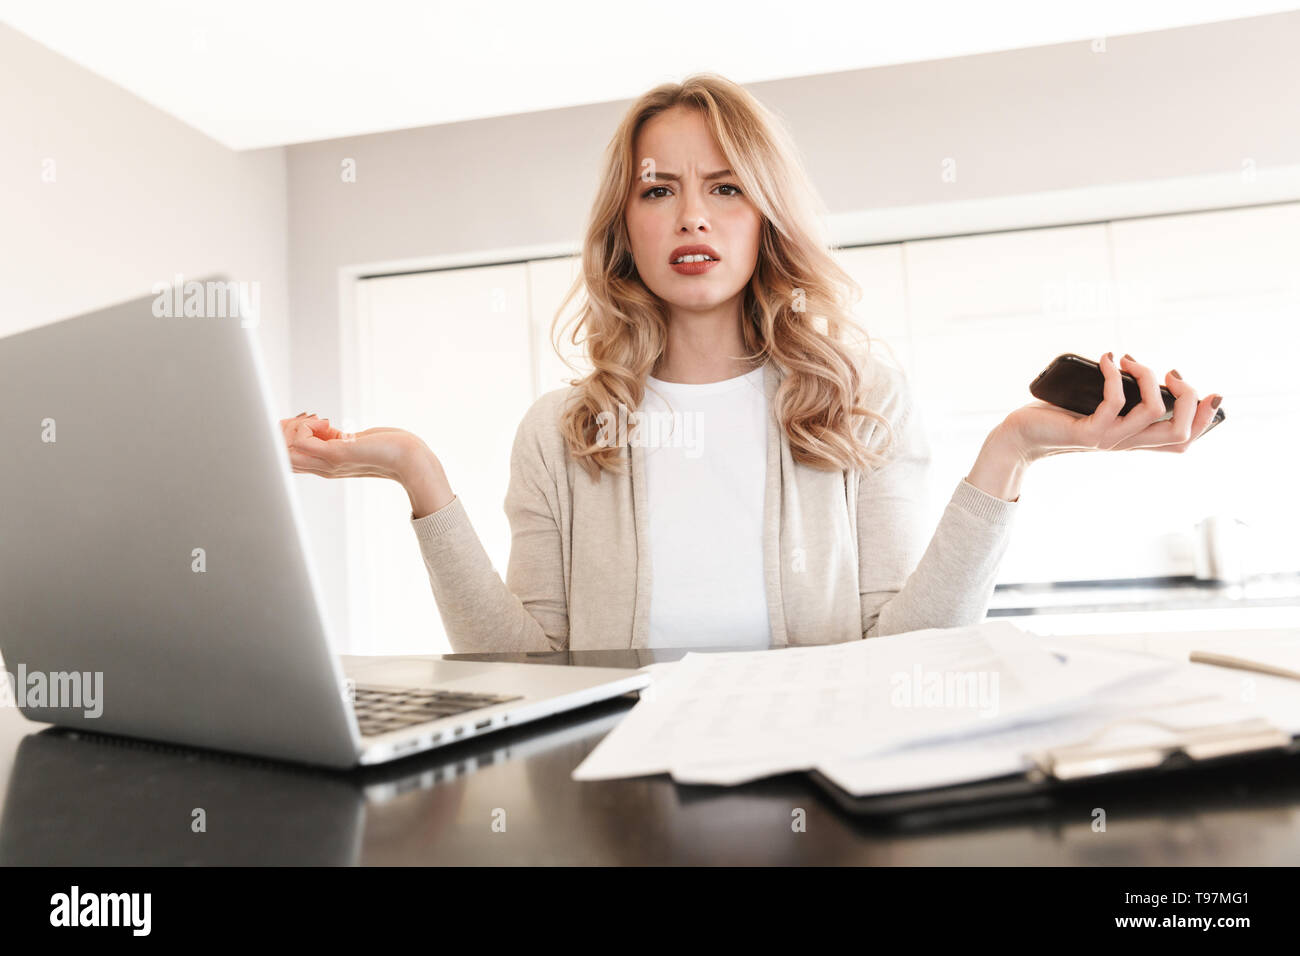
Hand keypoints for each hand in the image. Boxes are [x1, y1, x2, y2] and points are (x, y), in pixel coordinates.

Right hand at [278, 412, 422, 480]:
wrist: (410, 460)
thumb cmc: (387, 449)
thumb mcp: (352, 443)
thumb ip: (334, 439)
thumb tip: (322, 428)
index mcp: (325, 466)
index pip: (286, 458)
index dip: (286, 437)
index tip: (305, 422)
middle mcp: (322, 468)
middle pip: (279, 455)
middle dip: (284, 430)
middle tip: (309, 418)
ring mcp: (327, 464)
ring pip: (283, 450)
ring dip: (292, 428)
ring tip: (315, 420)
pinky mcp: (335, 455)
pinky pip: (300, 442)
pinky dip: (305, 427)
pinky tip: (325, 423)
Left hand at [1001, 352, 1222, 461]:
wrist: (1023, 435)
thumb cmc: (1060, 415)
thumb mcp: (1098, 406)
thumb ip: (1122, 398)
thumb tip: (1141, 368)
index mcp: (1135, 439)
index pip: (1183, 441)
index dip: (1205, 419)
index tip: (1212, 392)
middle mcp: (1127, 444)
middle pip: (1180, 431)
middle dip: (1188, 396)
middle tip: (1169, 373)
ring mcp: (1109, 440)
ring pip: (1153, 411)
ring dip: (1148, 376)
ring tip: (1130, 360)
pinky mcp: (1088, 433)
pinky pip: (1116, 402)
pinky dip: (1116, 375)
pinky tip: (1109, 360)